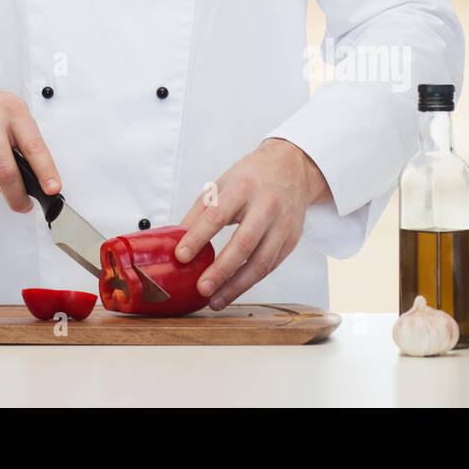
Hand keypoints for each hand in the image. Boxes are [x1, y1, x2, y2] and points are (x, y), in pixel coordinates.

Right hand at [0, 71, 62, 212]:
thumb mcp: (15, 110)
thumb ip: (27, 139)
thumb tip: (41, 174)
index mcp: (11, 112)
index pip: (33, 147)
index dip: (45, 171)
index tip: (52, 188)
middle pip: (5, 172)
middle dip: (17, 197)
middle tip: (24, 204)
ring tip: (1, 176)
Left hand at [175, 138, 330, 308]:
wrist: (291, 167)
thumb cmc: (251, 177)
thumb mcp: (222, 183)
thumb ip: (200, 211)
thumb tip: (177, 239)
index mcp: (243, 187)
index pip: (217, 214)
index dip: (198, 237)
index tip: (181, 256)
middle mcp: (266, 206)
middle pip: (243, 243)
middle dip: (221, 270)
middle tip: (201, 288)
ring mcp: (282, 224)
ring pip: (261, 262)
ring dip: (236, 285)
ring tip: (215, 300)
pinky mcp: (291, 240)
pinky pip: (270, 266)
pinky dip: (250, 282)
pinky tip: (233, 291)